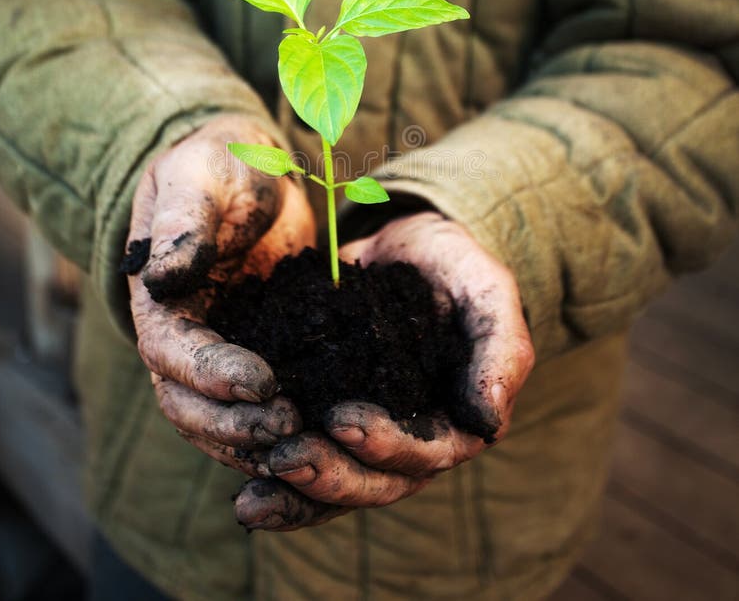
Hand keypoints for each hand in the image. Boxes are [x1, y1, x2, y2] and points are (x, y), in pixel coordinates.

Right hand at [126, 115, 315, 475]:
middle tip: (290, 425)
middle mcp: (181, 337)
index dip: (211, 375)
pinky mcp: (260, 352)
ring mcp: (219, 351)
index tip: (262, 383)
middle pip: (189, 404)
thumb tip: (161, 277)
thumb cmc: (219, 164)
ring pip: (220, 419)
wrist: (251, 171)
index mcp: (158, 299)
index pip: (171, 352)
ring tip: (308, 445)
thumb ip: (184, 222)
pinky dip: (280, 427)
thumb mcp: (199, 178)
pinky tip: (323, 435)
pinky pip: (260, 404)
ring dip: (256, 440)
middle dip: (234, 424)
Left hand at [234, 212, 533, 529]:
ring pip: (334, 482)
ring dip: (294, 493)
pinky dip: (275, 479)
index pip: (424, 453)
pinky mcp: (325, 413)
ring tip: (250, 496)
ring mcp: (365, 433)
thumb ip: (500, 349)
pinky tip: (242, 488)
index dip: (386, 445)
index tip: (343, 421)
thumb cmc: (457, 269)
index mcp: (453, 421)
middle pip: (373, 482)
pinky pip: (304, 454)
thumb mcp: (486, 295)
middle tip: (284, 456)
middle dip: (328, 476)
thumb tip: (489, 421)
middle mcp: (408, 441)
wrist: (409, 246)